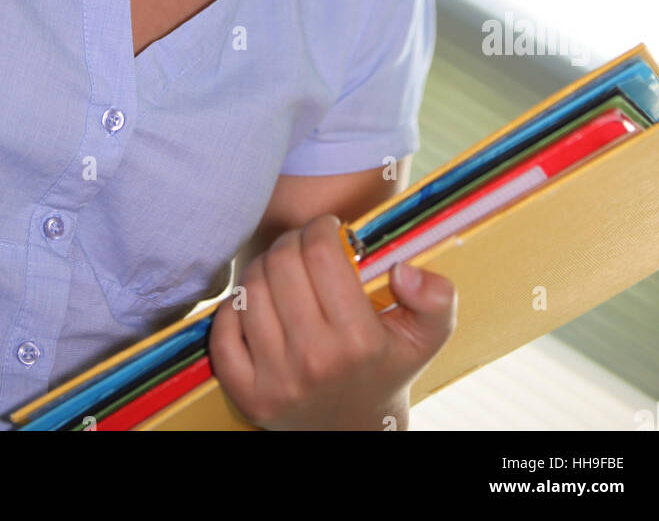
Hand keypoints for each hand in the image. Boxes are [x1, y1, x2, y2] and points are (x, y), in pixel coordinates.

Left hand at [208, 213, 456, 430]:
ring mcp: (277, 382)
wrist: (355, 431)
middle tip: (304, 247)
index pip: (321, 252)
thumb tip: (402, 270)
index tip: (328, 229)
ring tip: (283, 274)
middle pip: (281, 263)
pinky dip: (234, 309)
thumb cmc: (387, 367)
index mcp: (359, 341)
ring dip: (264, 269)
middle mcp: (315, 362)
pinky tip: (259, 306)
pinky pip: (222, 330)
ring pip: (250, 288)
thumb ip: (436, 297)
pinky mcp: (248, 396)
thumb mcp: (427, 335)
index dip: (321, 227)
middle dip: (292, 242)